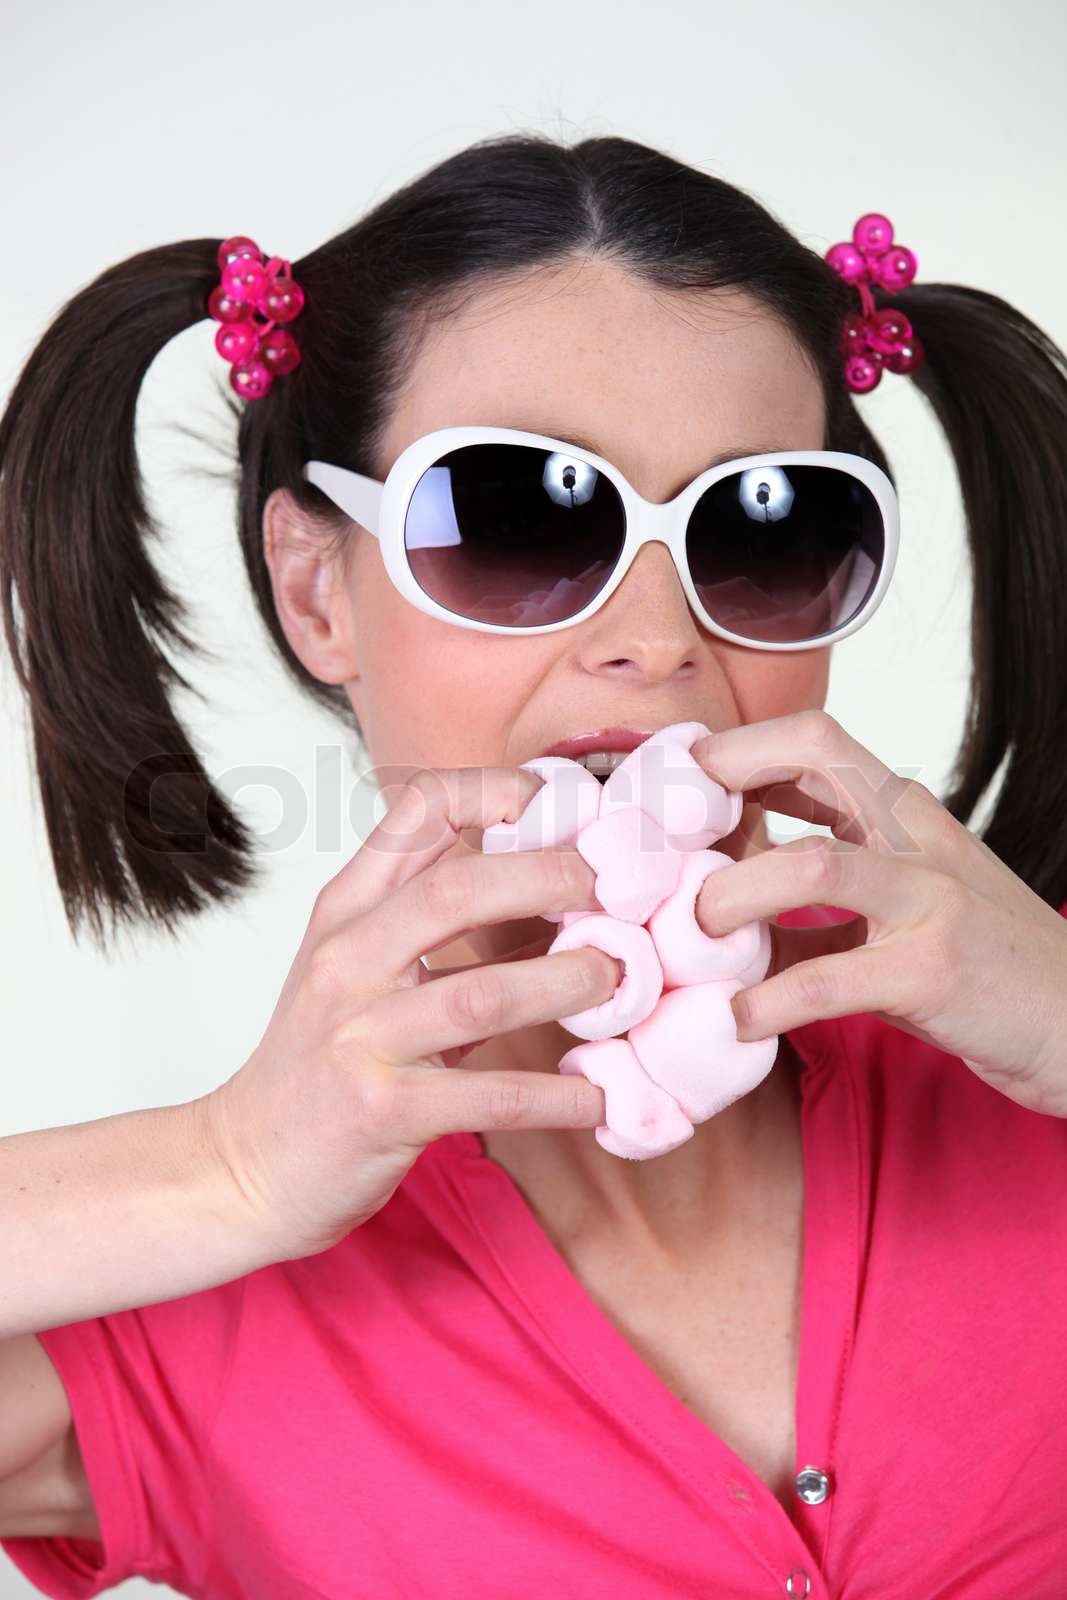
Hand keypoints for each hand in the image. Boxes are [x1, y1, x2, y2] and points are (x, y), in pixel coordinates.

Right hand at [205, 766, 618, 1262]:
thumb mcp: (363, 971)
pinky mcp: (379, 1111)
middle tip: (622, 893)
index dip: (499, 794)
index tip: (566, 807)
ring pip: (480, 995)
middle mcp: (347, 960)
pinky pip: (487, 1098)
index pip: (417, 811)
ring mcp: (358, 1035)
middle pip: (457, 888)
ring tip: (622, 982)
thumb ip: (442, 928)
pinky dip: (554, 1096)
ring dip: (567, 984)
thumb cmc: (320, 1062)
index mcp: (346, 911)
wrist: (244, 1168)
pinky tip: (597, 1096)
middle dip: (552, 879)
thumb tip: (560, 897)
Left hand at [691, 709, 1066, 1116]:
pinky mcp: (932, 973)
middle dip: (724, 777)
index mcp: (905, 813)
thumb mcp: (904, 899)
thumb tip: (710, 886)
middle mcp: (918, 836)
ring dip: (732, 893)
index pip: (815, 736)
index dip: (735, 748)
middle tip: (664, 837)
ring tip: (693, 931)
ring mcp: (930, 899)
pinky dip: (767, 1002)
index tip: (675, 789)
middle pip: (816, 752)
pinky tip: (738, 1020)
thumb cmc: (981, 962)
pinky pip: (828, 980)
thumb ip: (821, 885)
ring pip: (812, 861)